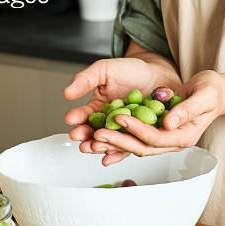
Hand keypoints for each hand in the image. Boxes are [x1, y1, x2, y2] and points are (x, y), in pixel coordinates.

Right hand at [63, 57, 179, 161]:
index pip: (84, 116)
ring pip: (112, 142)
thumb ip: (86, 80)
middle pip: (96, 133)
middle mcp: (110, 123)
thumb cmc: (130, 71)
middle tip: (80, 137)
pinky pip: (132, 145)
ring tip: (96, 145)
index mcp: (99, 109)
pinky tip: (114, 155)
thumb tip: (67, 92)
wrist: (157, 73)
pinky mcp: (141, 136)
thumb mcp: (104, 70)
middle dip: (86, 136)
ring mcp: (126, 131)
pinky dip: (122, 151)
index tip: (71, 118)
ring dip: (102, 145)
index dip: (77, 118)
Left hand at [92, 70, 224, 164]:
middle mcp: (173, 142)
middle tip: (97, 135)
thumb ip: (188, 109)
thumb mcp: (205, 95)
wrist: (215, 92)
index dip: (138, 130)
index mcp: (185, 136)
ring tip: (93, 139)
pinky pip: (135, 140)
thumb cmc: (212, 91)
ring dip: (114, 144)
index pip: (157, 138)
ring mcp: (165, 139)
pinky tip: (102, 137)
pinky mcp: (157, 132)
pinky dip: (119, 139)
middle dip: (119, 142)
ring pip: (136, 146)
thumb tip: (168, 122)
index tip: (121, 118)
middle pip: (142, 147)